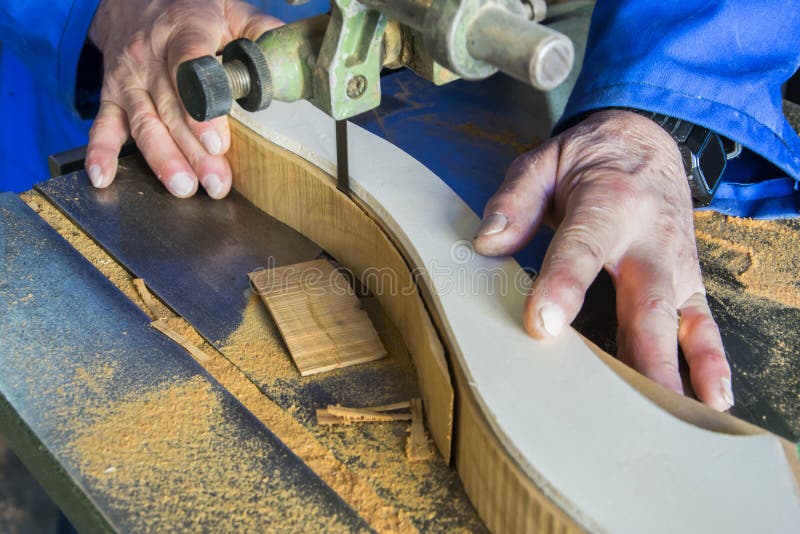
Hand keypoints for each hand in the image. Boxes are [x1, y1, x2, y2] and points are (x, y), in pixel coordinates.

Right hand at [85, 0, 280, 197]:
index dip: (203, 109)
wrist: (133, 0)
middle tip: (215, 180)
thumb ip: (260, 32)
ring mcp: (128, 79)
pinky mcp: (112, 96)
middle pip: (170, 108)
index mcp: (183, 31)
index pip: (190, 68)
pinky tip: (104, 178)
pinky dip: (101, 152)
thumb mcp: (229, 9)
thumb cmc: (191, 12)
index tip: (218, 142)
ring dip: (162, 159)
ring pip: (143, 122)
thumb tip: (289, 58)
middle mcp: (150, 57)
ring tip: (182, 187)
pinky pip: (103, 125)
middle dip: (192, 149)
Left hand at [473, 109, 733, 410]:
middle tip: (617, 399)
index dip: (564, 285)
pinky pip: (703, 324)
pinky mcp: (688, 281)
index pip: (583, 248)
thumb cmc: (590, 157)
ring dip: (674, 370)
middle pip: (644, 299)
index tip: (544, 324)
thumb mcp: (544, 160)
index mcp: (608, 203)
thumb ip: (516, 198)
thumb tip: (488, 241)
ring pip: (678, 321)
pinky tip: (711, 399)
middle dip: (634, 350)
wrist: (649, 141)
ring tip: (667, 414)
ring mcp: (675, 264)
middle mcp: (648, 239)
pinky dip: (711, 362)